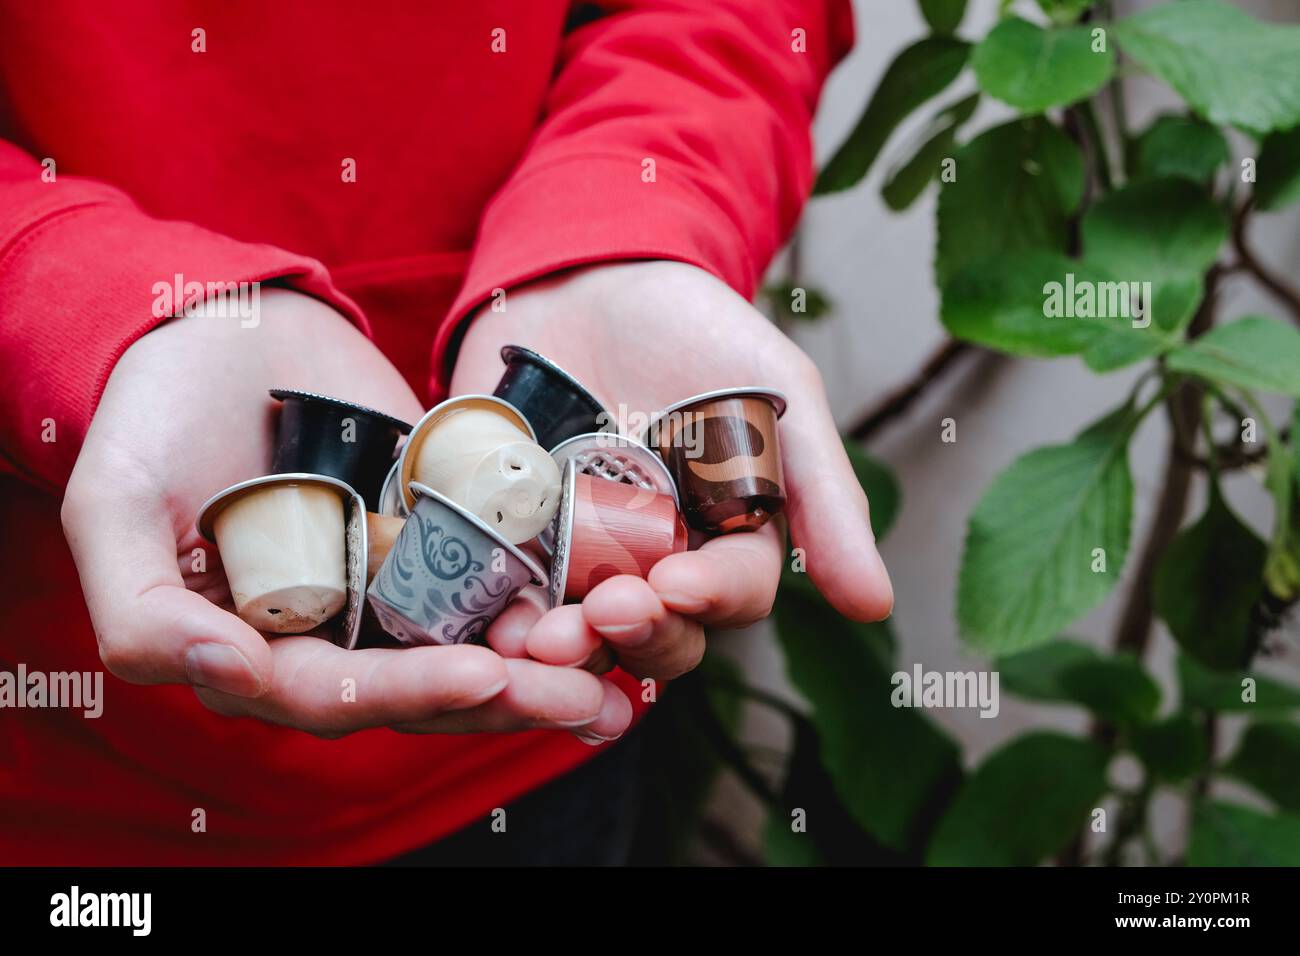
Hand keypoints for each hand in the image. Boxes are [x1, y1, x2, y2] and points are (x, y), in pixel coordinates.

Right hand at [62, 288, 631, 741]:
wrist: (223, 320)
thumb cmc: (153, 409)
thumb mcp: (115, 503)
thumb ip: (143, 610)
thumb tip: (228, 676)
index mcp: (254, 649)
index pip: (334, 695)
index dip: (406, 695)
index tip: (483, 675)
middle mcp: (333, 631)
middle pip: (426, 686)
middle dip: (509, 698)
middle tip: (592, 700)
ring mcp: (391, 583)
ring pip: (476, 640)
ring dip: (548, 661)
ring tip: (624, 671)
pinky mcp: (440, 532)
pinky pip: (501, 571)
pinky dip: (553, 589)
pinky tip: (616, 596)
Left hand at [451, 261, 892, 682]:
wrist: (586, 273)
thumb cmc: (695, 329)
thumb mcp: (778, 395)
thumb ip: (824, 496)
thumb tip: (874, 606)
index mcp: (727, 536)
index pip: (730, 593)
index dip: (709, 599)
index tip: (677, 584)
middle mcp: (655, 560)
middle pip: (655, 632)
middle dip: (633, 631)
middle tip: (602, 612)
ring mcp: (579, 554)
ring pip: (579, 632)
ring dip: (565, 646)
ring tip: (537, 637)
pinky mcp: (511, 537)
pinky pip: (504, 594)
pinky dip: (499, 616)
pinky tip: (490, 618)